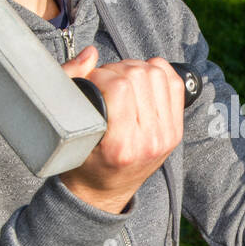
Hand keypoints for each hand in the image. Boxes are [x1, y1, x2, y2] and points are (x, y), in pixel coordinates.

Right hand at [59, 46, 185, 213]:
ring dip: (136, 69)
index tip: (92, 82)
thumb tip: (90, 54)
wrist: (105, 191)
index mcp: (120, 146)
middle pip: (139, 75)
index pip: (119, 87)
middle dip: (117, 70)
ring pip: (157, 74)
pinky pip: (175, 83)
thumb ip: (72, 85)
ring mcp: (166, 136)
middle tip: (105, 82)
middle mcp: (149, 142)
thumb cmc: (81, 160)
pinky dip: (158, 73)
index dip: (101, 75)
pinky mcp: (176, 131)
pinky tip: (142, 82)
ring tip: (121, 82)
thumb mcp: (68, 129)